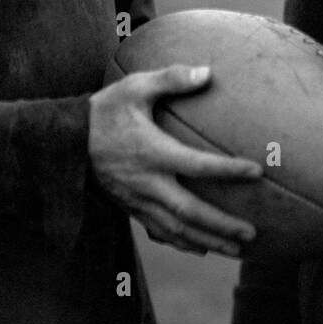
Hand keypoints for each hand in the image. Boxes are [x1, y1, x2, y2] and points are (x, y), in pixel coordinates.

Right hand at [89, 64, 261, 255]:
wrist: (65, 141)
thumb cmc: (106, 109)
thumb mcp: (135, 86)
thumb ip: (171, 78)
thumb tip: (208, 72)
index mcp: (152, 152)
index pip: (197, 164)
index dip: (227, 170)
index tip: (256, 171)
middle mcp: (146, 182)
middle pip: (189, 212)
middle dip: (221, 225)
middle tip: (252, 234)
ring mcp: (137, 199)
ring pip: (176, 229)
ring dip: (208, 241)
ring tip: (237, 251)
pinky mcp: (129, 207)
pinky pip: (158, 232)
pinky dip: (182, 243)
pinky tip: (202, 249)